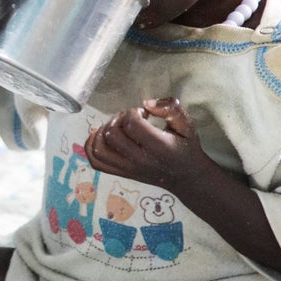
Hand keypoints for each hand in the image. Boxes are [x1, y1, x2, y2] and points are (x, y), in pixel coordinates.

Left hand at [84, 98, 207, 190]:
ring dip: (103, 130)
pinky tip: (103, 136)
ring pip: (99, 147)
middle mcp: (140, 160)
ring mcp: (127, 169)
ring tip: (117, 127)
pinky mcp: (120, 173)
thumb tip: (146, 103)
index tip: (143, 113)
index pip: (132, 125)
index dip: (133, 112)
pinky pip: (95, 161)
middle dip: (118, 119)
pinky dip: (92, 146)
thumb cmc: (185, 147)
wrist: (185, 177)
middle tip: (130, 118)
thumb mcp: (187, 125)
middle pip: (112, 134)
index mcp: (158, 147)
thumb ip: (171, 109)